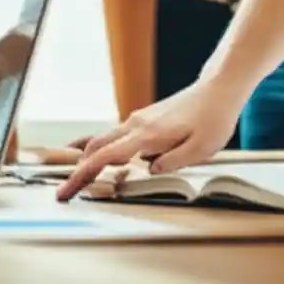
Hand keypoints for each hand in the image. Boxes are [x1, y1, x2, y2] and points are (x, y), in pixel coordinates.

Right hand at [56, 82, 243, 200]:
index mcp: (147, 135)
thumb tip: (148, 171)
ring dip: (89, 161)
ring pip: (103, 141)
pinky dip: (103, 151)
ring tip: (81, 181)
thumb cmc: (213, 119)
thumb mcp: (201, 149)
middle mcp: (136, 125)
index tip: (66, 191)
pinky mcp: (143, 121)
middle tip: (67, 193)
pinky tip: (100, 159)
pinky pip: (115, 137)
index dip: (82, 175)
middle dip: (78, 171)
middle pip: (95, 147)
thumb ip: (172, 162)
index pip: (104, 156)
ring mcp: (137, 121)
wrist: (217, 90)